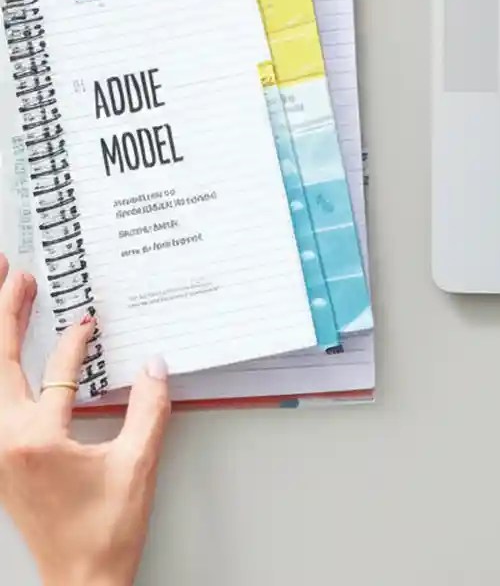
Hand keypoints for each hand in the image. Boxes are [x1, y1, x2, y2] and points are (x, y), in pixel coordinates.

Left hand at [0, 255, 170, 585]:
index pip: (56, 373)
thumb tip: (155, 367)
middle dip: (5, 310)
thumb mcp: (137, 466)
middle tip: (16, 273)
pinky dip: (0, 370)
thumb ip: (150, 410)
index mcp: (34, 440)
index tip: (89, 318)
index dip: (74, 340)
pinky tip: (7, 357)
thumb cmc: (105, 533)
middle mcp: (4, 442)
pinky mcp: (0, 460)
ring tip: (4, 299)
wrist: (80, 580)